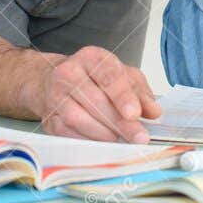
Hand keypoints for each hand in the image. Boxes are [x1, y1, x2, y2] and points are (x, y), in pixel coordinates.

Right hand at [27, 46, 161, 142]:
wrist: (53, 82)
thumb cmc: (94, 78)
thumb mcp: (123, 76)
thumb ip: (140, 92)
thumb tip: (154, 112)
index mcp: (91, 58)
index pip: (108, 75)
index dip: (122, 96)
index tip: (134, 113)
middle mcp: (69, 73)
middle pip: (94, 100)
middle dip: (118, 122)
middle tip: (138, 137)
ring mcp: (55, 96)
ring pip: (78, 118)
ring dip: (103, 134)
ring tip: (121, 141)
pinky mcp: (49, 118)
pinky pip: (67, 133)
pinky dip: (87, 141)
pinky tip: (103, 145)